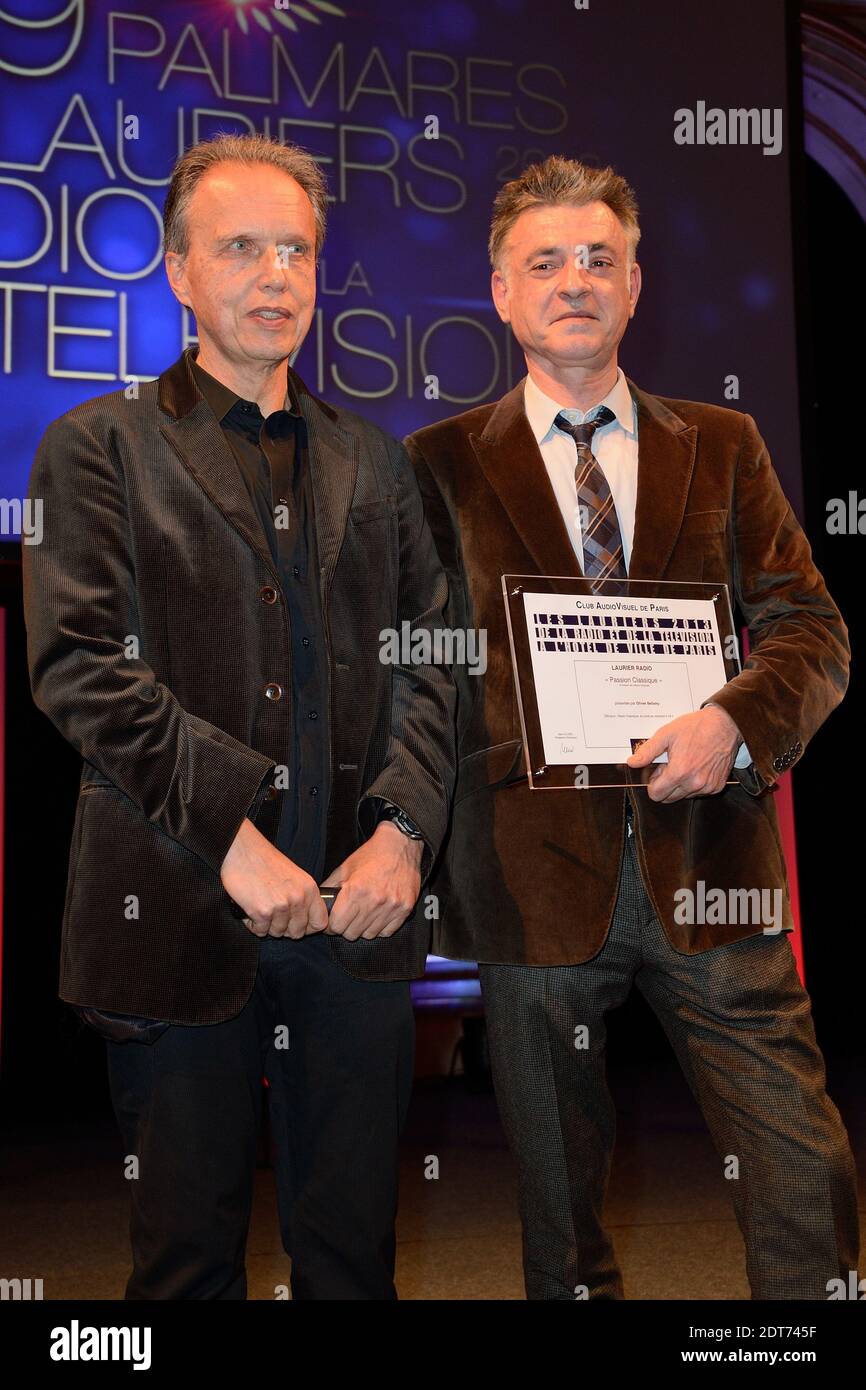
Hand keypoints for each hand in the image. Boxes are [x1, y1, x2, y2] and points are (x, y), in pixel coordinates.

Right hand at [220, 818, 328, 937]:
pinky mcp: (262, 912)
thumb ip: (302, 896)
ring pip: (278, 933)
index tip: (298, 925)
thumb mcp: (295, 876)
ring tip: (260, 910)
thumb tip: (303, 920)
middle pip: (298, 932)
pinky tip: (251, 911)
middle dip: (285, 929)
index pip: (320, 922)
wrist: (243, 851)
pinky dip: (254, 925)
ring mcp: (281, 906)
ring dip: (268, 926)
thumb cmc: (266, 862)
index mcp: (309, 889)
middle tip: (273, 918)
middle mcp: (298, 898)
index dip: (309, 928)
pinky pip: (261, 931)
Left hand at [321, 820, 422, 940]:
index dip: (331, 925)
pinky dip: (379, 928)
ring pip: (369, 935)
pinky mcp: (404, 909)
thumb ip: (330, 887)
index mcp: (355, 890)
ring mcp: (390, 907)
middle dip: (346, 927)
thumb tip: (319, 904)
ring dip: (363, 929)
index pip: (337, 925)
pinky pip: (386, 932)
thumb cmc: (372, 854)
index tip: (333, 922)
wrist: (400, 845)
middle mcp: (373, 901)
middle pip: (351, 933)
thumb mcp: (345, 867)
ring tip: (362, 916)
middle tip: (347, 918)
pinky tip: (376, 916)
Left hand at [625, 705, 740, 802]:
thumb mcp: (666, 734)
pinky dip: (694, 784)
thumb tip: (632, 762)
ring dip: (680, 785)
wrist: (724, 725)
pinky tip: (697, 767)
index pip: (656, 794)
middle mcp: (694, 783)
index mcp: (679, 772)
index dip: (653, 783)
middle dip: (665, 785)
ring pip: (683, 796)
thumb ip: (648, 751)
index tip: (658, 771)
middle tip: (670, 766)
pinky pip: (698, 793)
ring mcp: (707, 787)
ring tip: (685, 763)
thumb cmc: (696, 727)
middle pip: (668, 799)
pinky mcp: (716, 786)